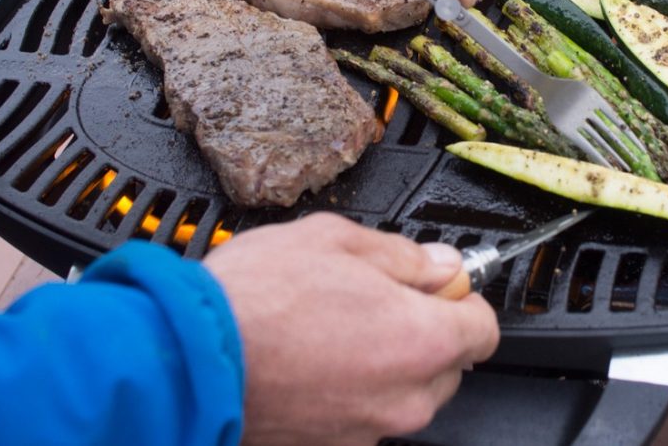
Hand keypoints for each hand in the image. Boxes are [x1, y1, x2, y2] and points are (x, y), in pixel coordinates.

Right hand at [204, 213, 498, 445]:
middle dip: (424, 331)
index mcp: (421, 340)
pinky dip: (352, 392)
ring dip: (387, 364)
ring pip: (406, 394)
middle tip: (375, 300)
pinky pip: (365, 416)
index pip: (484, 329)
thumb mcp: (337, 240)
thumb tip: (441, 265)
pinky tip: (312, 361)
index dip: (462, 301)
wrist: (183, 359)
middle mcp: (405, 397)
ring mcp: (367, 431)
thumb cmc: (255, 298)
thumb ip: (404, 256)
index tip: (436, 286)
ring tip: (332, 329)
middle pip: (448, 364)